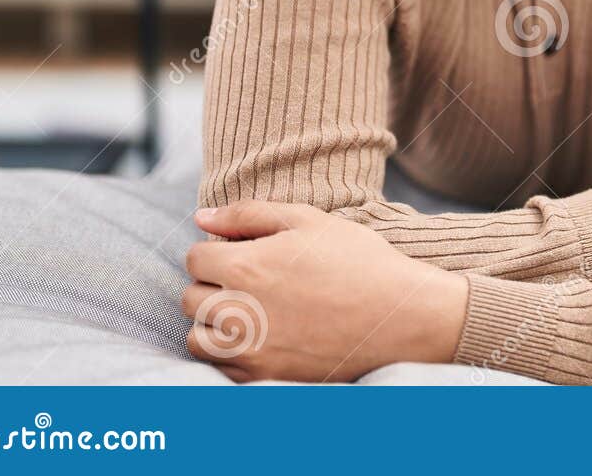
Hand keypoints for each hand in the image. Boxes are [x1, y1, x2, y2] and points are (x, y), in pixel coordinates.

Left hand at [183, 200, 468, 382]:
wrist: (401, 317)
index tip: (244, 252)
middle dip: (212, 283)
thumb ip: (248, 214)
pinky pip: (221, 367)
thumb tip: (201, 217)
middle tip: (250, 279)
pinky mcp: (263, 377)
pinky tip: (260, 335)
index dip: (217, 249)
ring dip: (213, 321)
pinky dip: (230, 351)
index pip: (195, 258)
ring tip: (248, 309)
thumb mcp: (309, 221)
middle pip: (190, 297)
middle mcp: (238, 312)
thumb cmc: (359, 261)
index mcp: (246, 267)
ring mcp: (249, 350)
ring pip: (197, 337)